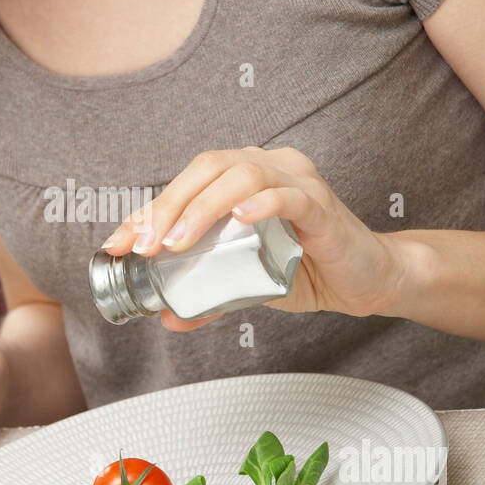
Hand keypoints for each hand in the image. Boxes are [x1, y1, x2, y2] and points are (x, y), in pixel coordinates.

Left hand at [99, 146, 403, 329]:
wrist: (367, 280)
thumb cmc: (309, 268)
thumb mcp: (248, 281)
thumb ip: (210, 294)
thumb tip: (165, 318)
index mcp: (244, 175)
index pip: (186, 183)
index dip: (146, 211)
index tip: (117, 244)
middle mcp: (268, 166)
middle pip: (207, 168)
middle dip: (167, 206)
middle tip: (144, 247)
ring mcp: (297, 181)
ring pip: (241, 175)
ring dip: (202, 208)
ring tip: (179, 243)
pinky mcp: (322, 206)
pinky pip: (290, 195)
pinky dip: (262, 203)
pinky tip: (242, 218)